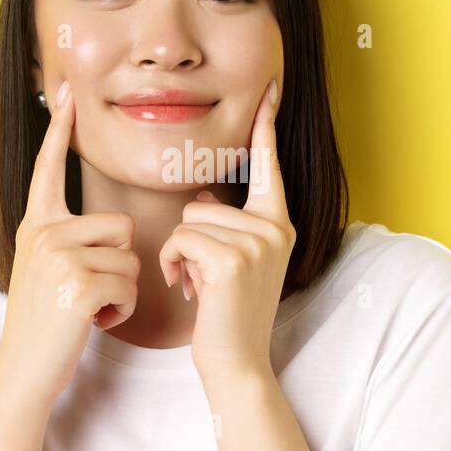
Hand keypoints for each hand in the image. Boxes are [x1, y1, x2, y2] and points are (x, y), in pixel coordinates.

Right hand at [0, 81, 140, 404]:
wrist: (23, 370)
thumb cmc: (45, 324)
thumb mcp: (47, 271)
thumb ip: (68, 241)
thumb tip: (111, 230)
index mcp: (36, 225)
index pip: (50, 169)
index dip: (60, 131)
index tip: (68, 94)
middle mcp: (44, 233)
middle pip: (119, 226)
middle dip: (118, 266)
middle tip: (87, 296)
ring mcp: (59, 257)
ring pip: (129, 258)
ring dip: (122, 291)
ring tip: (89, 310)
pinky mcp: (80, 283)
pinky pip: (129, 284)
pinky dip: (121, 311)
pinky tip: (95, 323)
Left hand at [159, 79, 295, 380]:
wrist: (235, 363)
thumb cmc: (226, 315)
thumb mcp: (231, 263)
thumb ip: (225, 225)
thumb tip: (204, 193)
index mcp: (277, 225)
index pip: (268, 167)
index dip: (265, 126)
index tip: (268, 86)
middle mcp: (275, 229)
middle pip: (204, 200)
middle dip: (189, 240)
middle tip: (202, 278)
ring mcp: (258, 242)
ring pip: (189, 219)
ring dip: (179, 255)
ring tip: (198, 286)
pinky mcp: (233, 258)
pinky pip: (181, 238)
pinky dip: (173, 264)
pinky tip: (189, 290)